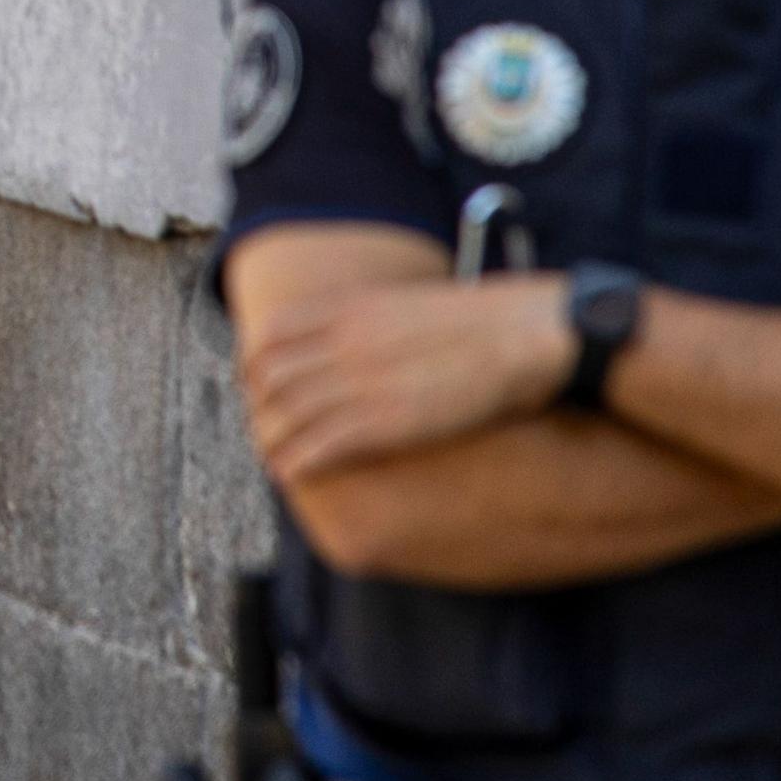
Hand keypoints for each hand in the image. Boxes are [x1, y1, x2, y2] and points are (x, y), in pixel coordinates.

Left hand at [244, 273, 578, 480]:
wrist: (526, 333)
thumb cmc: (483, 322)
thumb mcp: (409, 305)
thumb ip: (371, 320)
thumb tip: (356, 339)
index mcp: (347, 308)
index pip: (269, 336)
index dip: (254, 367)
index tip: (260, 389)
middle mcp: (342, 341)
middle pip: (268, 379)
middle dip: (259, 408)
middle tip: (266, 430)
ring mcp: (359, 382)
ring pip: (285, 416)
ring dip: (270, 441)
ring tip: (274, 460)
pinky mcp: (383, 422)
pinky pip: (317, 446)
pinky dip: (296, 462)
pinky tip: (292, 475)